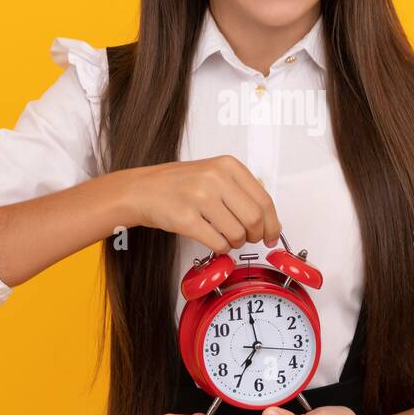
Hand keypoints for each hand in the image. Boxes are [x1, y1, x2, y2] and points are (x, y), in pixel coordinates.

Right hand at [120, 155, 280, 253]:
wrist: (141, 190)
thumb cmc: (178, 184)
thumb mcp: (214, 173)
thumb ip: (240, 190)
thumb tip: (268, 219)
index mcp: (227, 165)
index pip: (264, 200)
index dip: (272, 223)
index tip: (272, 234)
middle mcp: (215, 178)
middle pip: (254, 219)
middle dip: (255, 235)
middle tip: (248, 239)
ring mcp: (199, 198)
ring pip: (237, 234)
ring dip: (235, 243)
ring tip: (225, 237)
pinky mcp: (185, 219)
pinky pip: (218, 243)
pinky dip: (221, 248)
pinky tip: (214, 241)